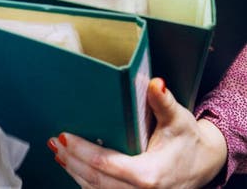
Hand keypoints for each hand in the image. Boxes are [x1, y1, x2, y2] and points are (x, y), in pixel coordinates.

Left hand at [48, 77, 227, 188]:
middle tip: (55, 142)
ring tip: (59, 154)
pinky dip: (88, 183)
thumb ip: (163, 101)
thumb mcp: (178, 118)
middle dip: (72, 161)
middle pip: (98, 181)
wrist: (205, 162)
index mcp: (150, 175)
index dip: (82, 152)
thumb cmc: (188, 139)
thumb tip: (156, 83)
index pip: (107, 165)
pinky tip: (76, 170)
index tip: (64, 136)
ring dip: (76, 173)